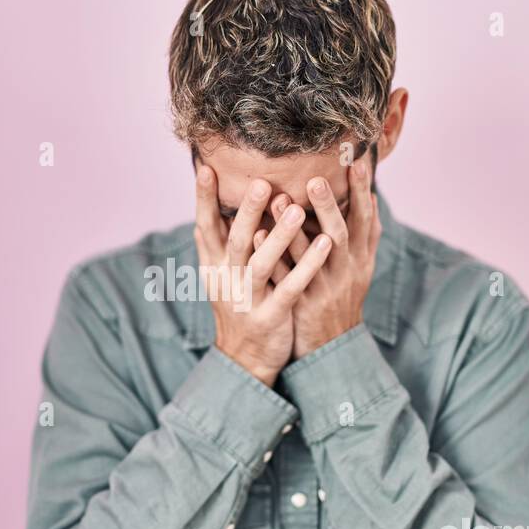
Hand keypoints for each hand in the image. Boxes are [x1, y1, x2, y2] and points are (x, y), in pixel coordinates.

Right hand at [195, 165, 332, 385]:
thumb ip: (216, 248)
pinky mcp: (271, 317)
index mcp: (214, 267)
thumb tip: (206, 213)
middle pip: (234, 241)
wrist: (245, 360)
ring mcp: (248, 299)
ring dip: (279, 235)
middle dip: (248, 211)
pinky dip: (306, 266)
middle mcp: (227, 280)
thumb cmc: (239, 309)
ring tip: (297, 209)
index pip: (205, 227)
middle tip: (262, 181)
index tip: (205, 168)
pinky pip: (289, 288)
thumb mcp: (220, 278)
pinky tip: (325, 244)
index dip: (203, 200)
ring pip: (261, 263)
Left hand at [261, 163, 380, 358]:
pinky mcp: (302, 305)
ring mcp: (323, 289)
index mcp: (360, 258)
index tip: (355, 162)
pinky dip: (272, 257)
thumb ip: (366, 236)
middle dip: (328, 207)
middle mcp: (345, 271)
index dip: (361, 192)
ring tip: (276, 200)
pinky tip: (256, 236)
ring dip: (291, 228)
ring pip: (309, 257)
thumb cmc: (344, 298)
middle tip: (314, 180)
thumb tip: (372, 198)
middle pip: (339, 235)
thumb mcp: (362, 268)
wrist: (333, 347)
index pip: (365, 220)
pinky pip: (283, 278)